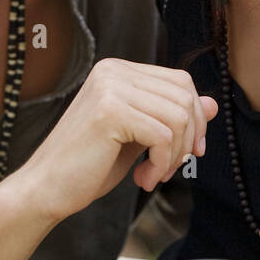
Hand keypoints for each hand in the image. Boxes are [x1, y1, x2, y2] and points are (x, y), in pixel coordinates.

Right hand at [30, 58, 217, 221]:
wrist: (44, 189)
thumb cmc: (88, 165)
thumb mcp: (140, 137)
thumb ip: (172, 117)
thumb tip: (214, 103)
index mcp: (118, 70)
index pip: (180, 82)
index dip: (195, 118)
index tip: (188, 152)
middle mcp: (114, 70)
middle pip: (184, 96)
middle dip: (189, 137)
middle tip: (170, 168)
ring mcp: (111, 88)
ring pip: (179, 117)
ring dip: (174, 155)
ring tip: (153, 175)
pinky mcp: (110, 112)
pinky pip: (164, 136)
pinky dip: (162, 164)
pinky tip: (143, 179)